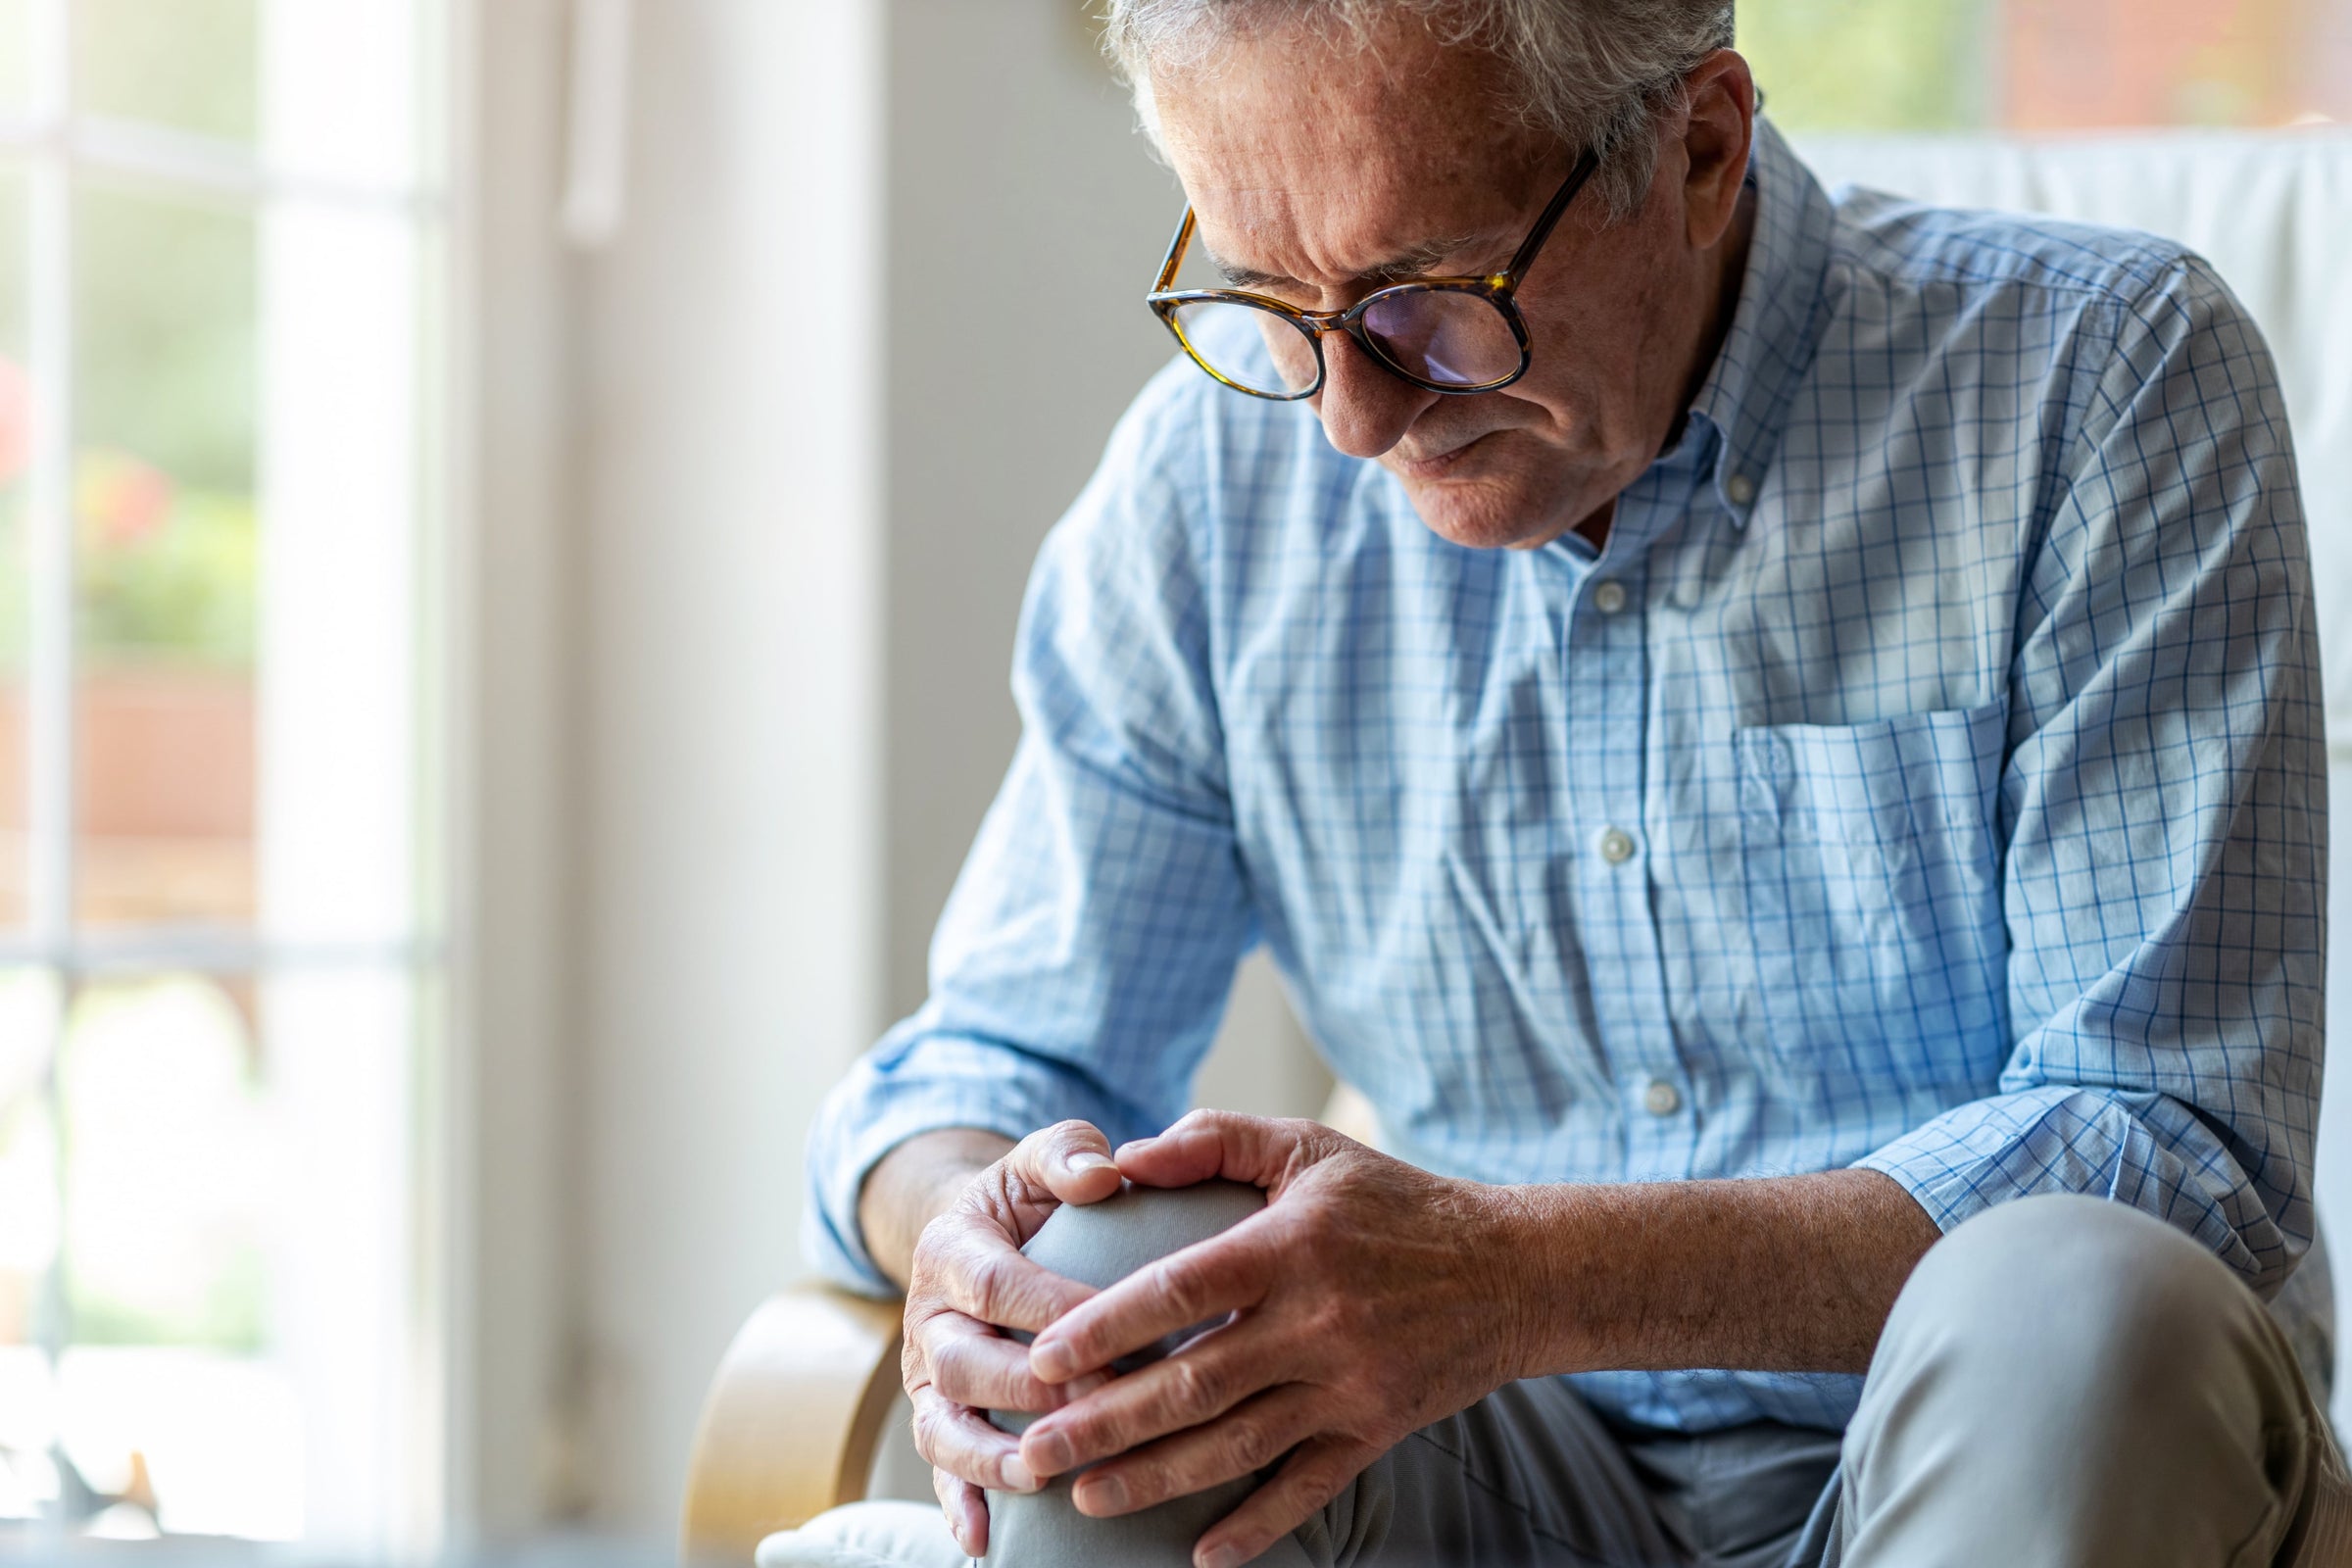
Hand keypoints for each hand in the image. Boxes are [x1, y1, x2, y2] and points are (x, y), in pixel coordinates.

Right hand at [901, 1121, 1124, 1555]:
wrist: (977, 1234)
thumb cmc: (1028, 1198)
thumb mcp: (1041, 1158)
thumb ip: (1069, 1152)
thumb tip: (1104, 1173)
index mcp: (951, 1248)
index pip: (997, 1283)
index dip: (1050, 1309)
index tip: (1113, 1329)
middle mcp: (928, 1317)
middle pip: (966, 1363)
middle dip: (1028, 1390)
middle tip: (1095, 1406)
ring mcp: (926, 1375)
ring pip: (942, 1425)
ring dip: (989, 1457)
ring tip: (1041, 1475)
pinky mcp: (936, 1415)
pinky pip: (936, 1468)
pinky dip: (957, 1505)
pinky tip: (986, 1540)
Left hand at [1015, 1110, 1531, 1567]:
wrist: (1515, 1271)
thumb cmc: (1396, 1201)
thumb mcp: (1307, 1146)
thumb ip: (1212, 1140)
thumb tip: (1122, 1158)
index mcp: (1288, 1246)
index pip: (1179, 1289)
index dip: (1106, 1326)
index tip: (1043, 1357)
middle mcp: (1316, 1321)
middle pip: (1193, 1383)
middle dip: (1104, 1424)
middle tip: (1033, 1452)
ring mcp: (1348, 1384)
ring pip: (1237, 1446)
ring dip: (1155, 1479)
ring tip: (1084, 1499)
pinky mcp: (1376, 1430)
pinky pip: (1308, 1488)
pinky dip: (1257, 1526)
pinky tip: (1201, 1554)